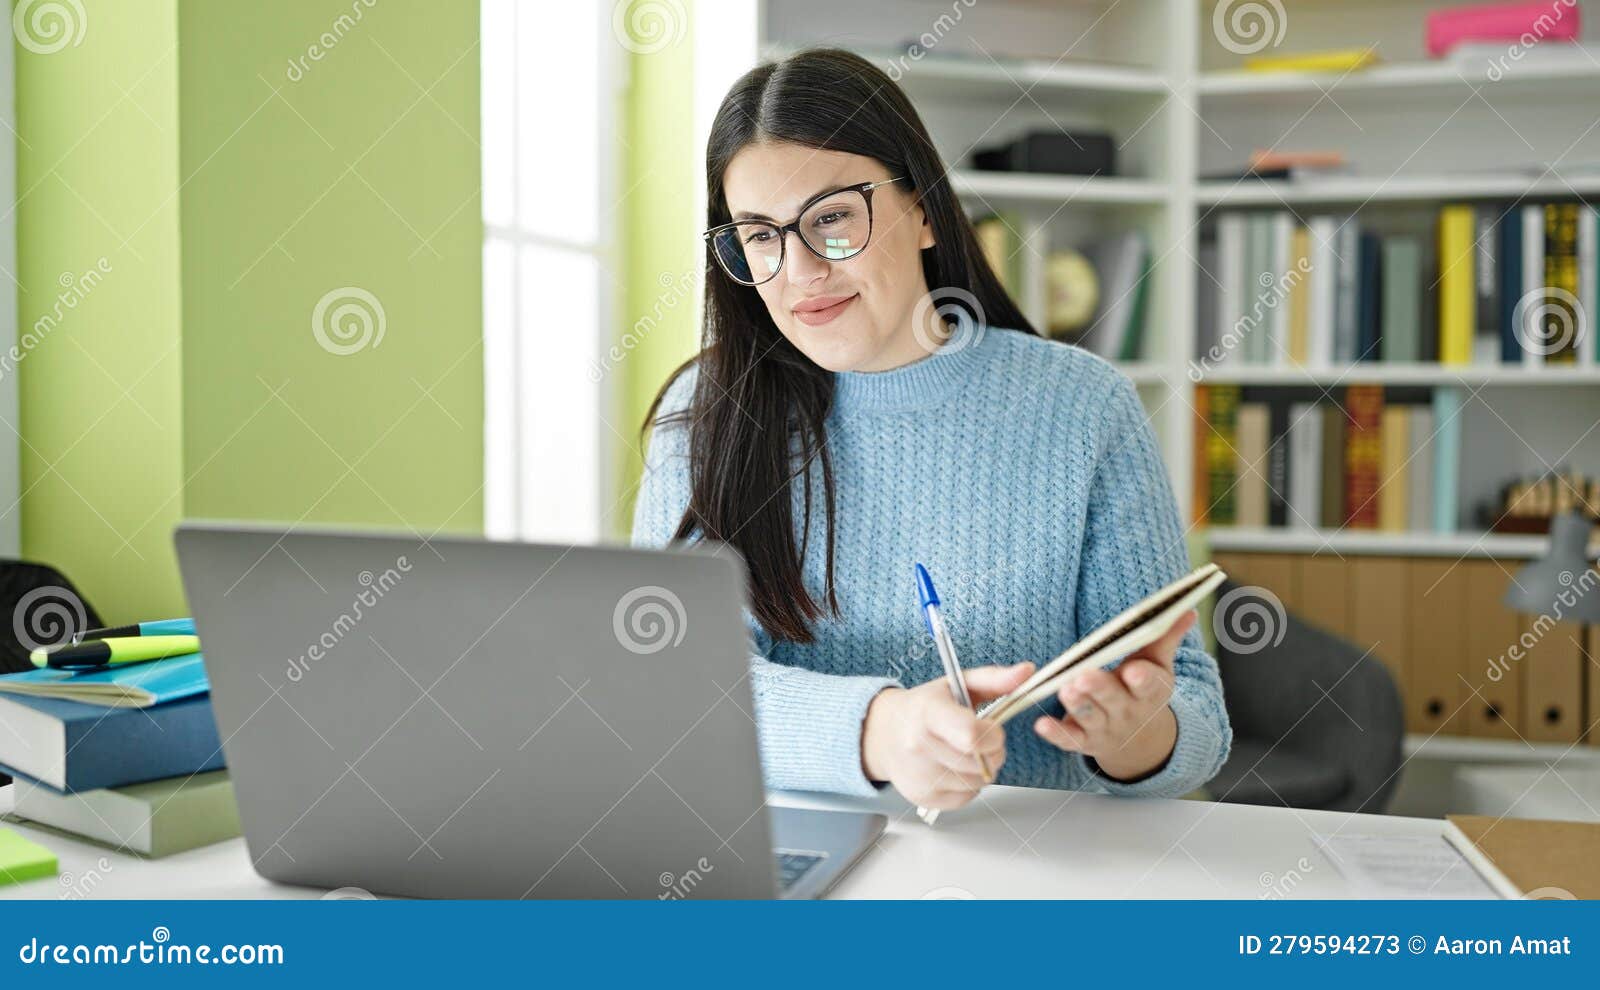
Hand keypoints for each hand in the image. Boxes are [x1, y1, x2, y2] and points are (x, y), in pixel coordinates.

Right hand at [861, 662, 1034, 809]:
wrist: (884, 733)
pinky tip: (954, 768)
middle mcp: (918, 746)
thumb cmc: (925, 707)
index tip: (991, 728)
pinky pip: (966, 797)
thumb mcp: (957, 685)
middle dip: (993, 752)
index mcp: (928, 713)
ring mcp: (919, 776)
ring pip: (977, 782)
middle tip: (981, 740)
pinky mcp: (923, 797)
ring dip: (982, 770)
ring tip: (966, 753)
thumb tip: (1028, 671)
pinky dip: (968, 785)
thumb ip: (995, 678)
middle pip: (980, 763)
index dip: (993, 735)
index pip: (971, 735)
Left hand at [1033, 609, 1195, 782]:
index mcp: (1150, 692)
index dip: (1142, 679)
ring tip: (1065, 690)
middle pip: (1114, 700)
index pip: (1150, 685)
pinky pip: (1069, 739)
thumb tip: (1187, 608)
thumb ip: (1165, 637)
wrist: (1138, 739)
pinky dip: (1055, 733)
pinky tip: (1041, 724)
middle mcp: (1128, 712)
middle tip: (1083, 676)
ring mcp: (1105, 728)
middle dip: (1100, 688)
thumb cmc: (1142, 688)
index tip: (1133, 671)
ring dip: (1077, 705)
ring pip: (1090, 717)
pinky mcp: (1084, 741)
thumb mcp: (1157, 665)